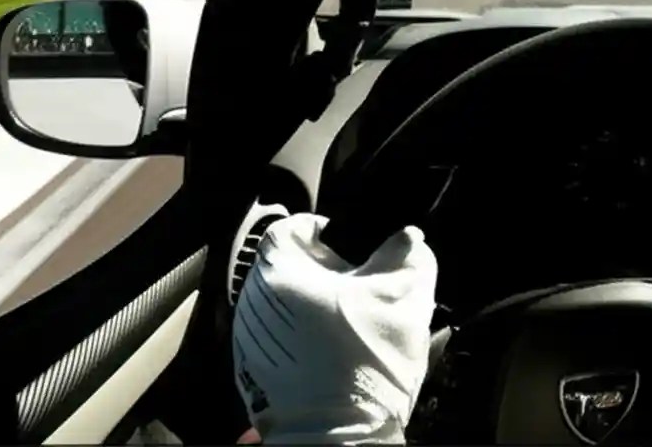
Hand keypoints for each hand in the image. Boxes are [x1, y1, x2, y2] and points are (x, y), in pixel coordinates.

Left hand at [232, 212, 437, 444]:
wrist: (336, 435)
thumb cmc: (364, 361)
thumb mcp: (401, 298)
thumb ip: (406, 255)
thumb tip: (406, 238)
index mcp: (278, 266)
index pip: (299, 225)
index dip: (335, 235)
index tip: (359, 259)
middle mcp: (251, 295)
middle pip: (292, 265)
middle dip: (327, 276)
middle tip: (361, 298)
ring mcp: (245, 333)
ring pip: (286, 303)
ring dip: (315, 309)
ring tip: (349, 332)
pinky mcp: (248, 366)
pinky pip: (280, 337)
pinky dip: (304, 340)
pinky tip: (331, 357)